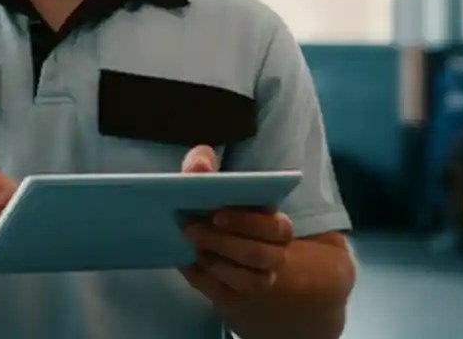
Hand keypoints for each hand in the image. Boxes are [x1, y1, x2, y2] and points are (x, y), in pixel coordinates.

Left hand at [177, 145, 293, 304]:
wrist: (210, 243)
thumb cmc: (214, 206)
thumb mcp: (209, 182)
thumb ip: (203, 166)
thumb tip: (199, 165)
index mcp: (274, 224)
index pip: (275, 226)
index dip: (247, 222)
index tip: (217, 214)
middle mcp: (273, 254)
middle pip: (258, 254)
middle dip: (223, 242)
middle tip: (190, 229)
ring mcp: (259, 278)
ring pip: (248, 280)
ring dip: (217, 264)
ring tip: (192, 249)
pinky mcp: (238, 297)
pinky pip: (225, 295)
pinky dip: (204, 280)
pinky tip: (187, 264)